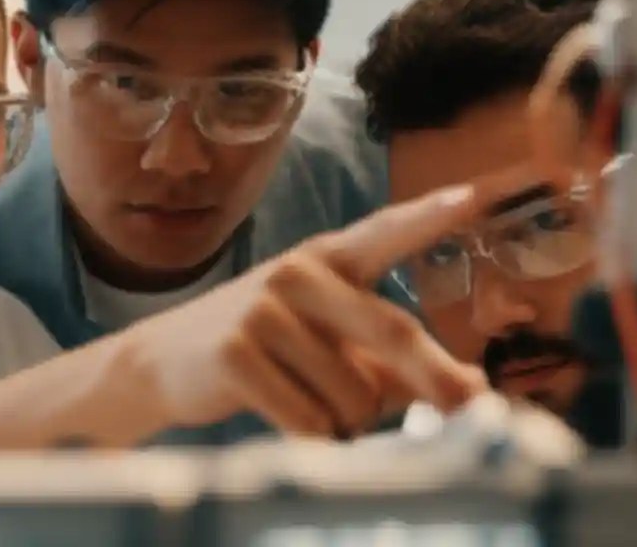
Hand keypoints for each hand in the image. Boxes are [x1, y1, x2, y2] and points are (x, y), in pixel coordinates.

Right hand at [124, 168, 539, 438]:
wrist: (164, 361)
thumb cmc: (266, 348)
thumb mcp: (329, 339)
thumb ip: (395, 359)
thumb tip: (473, 389)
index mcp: (327, 258)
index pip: (382, 233)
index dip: (425, 217)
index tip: (469, 197)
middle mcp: (297, 274)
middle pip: (391, 330)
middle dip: (436, 378)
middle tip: (469, 407)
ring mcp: (262, 310)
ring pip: (352, 394)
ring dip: (350, 422)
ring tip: (314, 406)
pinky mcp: (234, 353)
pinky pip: (308, 420)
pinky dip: (315, 439)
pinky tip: (287, 420)